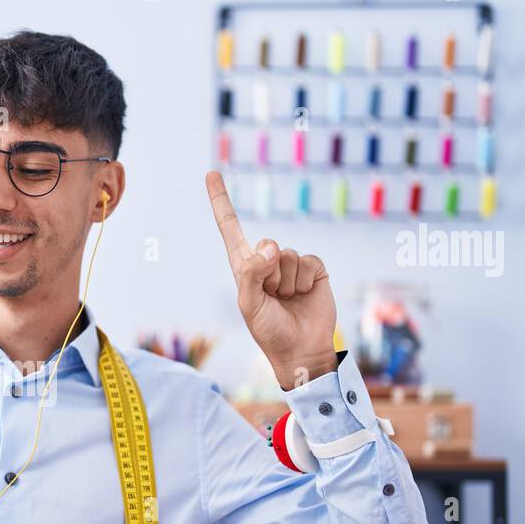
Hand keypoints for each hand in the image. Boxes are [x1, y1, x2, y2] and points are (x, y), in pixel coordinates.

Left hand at [205, 170, 338, 389]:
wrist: (301, 349)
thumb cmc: (269, 330)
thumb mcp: (250, 305)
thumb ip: (252, 274)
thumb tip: (269, 246)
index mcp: (243, 267)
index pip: (230, 228)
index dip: (221, 200)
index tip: (211, 174)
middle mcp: (266, 261)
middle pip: (267, 245)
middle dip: (269, 274)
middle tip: (273, 298)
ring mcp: (290, 264)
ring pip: (287, 255)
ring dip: (287, 282)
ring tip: (287, 300)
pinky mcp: (313, 268)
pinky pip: (307, 261)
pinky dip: (304, 281)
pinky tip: (303, 296)